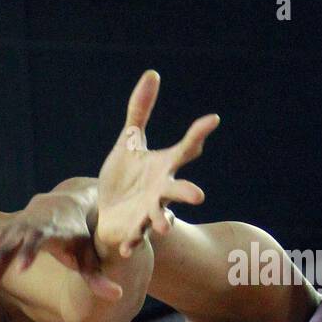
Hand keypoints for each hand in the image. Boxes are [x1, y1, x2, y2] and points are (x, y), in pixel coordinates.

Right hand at [0, 193, 119, 300]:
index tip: (20, 269)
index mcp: (46, 228)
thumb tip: (117, 295)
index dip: (28, 252)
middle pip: (4, 248)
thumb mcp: (88, 255)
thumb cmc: (76, 236)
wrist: (58, 207)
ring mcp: (6, 233)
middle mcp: (22, 228)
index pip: (36, 239)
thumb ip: (98, 278)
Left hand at [96, 70, 218, 258]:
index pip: (185, 149)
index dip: (198, 134)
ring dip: (162, 222)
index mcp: (163, 167)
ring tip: (164, 226)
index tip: (212, 119)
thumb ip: (139, 111)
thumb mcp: (129, 141)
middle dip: (187, 192)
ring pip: (158, 218)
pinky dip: (131, 243)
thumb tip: (152, 73)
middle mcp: (160, 191)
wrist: (109, 212)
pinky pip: (132, 237)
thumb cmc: (124, 176)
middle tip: (199, 195)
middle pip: (178, 191)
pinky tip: (126, 248)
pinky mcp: (131, 230)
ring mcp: (147, 212)